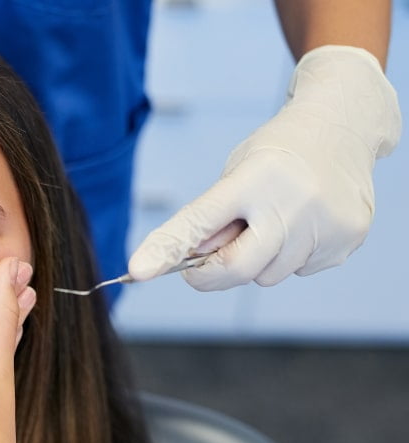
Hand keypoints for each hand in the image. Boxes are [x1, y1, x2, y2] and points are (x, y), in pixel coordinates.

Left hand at [129, 45, 400, 289]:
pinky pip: (301, 270)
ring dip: (259, 260)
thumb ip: (211, 220)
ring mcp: (325, 224)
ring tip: (275, 219)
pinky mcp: (347, 240)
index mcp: (253, 178)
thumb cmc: (277, 153)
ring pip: (268, 276)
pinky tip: (305, 223)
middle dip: (212, 274)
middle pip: (236, 268)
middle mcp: (291, 202)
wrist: (344, 124)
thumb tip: (188, 264)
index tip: (136, 271)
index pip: (199, 223)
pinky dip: (293, 256)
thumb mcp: (235, 172)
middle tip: (206, 261)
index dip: (166, 250)